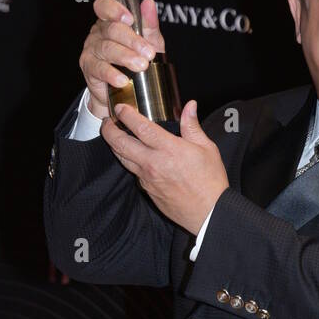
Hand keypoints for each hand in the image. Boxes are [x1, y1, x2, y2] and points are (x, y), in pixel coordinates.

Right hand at [79, 0, 162, 120]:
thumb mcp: (149, 42)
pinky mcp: (88, 66)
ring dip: (125, 57)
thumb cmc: (138, 60)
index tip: (130, 19)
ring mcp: (91, 48)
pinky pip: (99, 68)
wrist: (127, 90)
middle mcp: (99, 32)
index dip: (115, 10)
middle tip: (148, 53)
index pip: (105, 6)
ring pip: (106, 48)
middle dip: (132, 40)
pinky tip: (123, 80)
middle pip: (111, 29)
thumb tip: (148, 3)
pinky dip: (111, 74)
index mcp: (111, 20)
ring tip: (141, 65)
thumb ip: (149, 24)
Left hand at [100, 97, 229, 235]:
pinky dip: (128, 160)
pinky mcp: (147, 189)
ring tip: (113, 135)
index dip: (126, 115)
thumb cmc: (211, 181)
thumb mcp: (207, 148)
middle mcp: (154, 163)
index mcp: (169, 149)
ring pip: (122, 158)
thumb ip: (192, 126)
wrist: (208, 212)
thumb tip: (190, 106)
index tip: (120, 107)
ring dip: (114, 145)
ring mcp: (147, 177)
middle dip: (109, 129)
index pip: (140, 127)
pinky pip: (133, 171)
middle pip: (121, 143)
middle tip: (107, 121)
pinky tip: (131, 155)